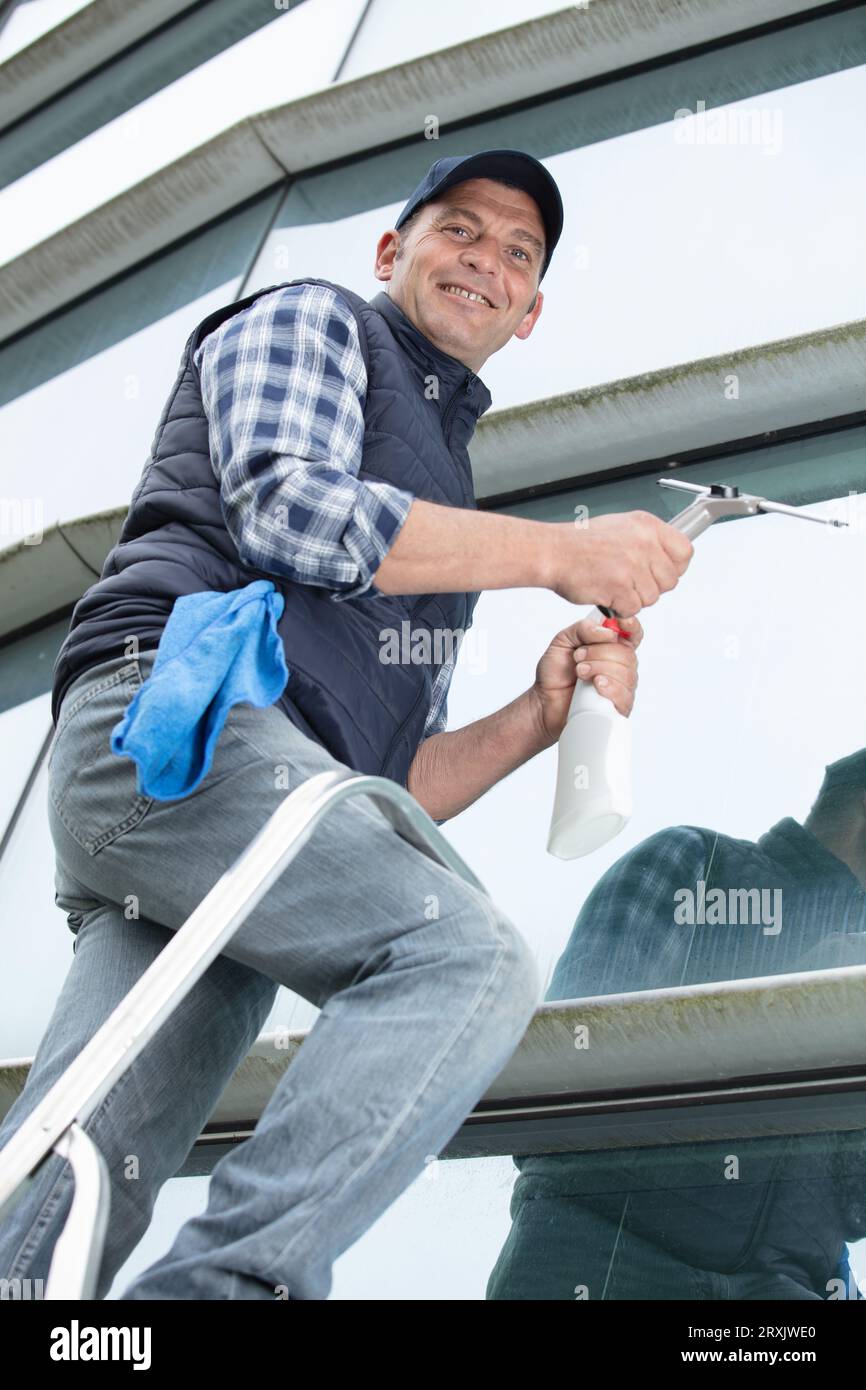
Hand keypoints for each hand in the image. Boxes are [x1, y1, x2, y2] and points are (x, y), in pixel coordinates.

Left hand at [529, 613, 643, 744]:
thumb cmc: (555, 673)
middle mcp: (620, 666)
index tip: (622, 622)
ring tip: (580, 672)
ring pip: (626, 674)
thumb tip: (608, 631)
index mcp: (611, 647)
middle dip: (600, 652)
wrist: (544, 701)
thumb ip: (582, 629)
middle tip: (578, 657)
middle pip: (627, 654)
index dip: (632, 627)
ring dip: (599, 669)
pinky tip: (596, 685)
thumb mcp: (562, 641)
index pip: (632, 634)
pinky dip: (610, 688)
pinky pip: (624, 696)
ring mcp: (621, 687)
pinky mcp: (618, 708)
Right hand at [548, 511, 692, 616]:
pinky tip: (605, 592)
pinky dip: (619, 607)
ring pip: (652, 597)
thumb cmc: (580, 542)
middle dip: (651, 586)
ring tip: (612, 584)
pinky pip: (633, 609)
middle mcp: (644, 543)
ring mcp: (633, 565)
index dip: (675, 567)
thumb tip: (667, 558)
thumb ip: (647, 541)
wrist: (553, 551)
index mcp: (647, 525)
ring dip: (633, 598)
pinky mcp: (620, 587)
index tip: (661, 571)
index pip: (685, 552)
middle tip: (629, 581)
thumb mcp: (621, 527)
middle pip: (670, 580)